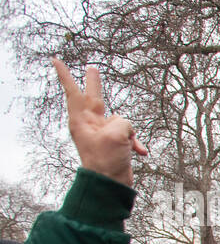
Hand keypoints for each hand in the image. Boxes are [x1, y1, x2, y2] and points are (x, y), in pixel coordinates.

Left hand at [53, 58, 146, 186]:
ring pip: (120, 121)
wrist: (110, 184)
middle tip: (92, 68)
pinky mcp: (114, 142)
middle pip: (94, 97)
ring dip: (129, 133)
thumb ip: (122, 122)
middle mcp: (90, 123)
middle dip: (94, 83)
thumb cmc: (106, 160)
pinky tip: (140, 153)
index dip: (65, 75)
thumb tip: (125, 127)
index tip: (55, 60)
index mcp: (82, 120)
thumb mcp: (117, 134)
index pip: (73, 91)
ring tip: (128, 147)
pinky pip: (128, 134)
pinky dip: (135, 142)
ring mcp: (102, 132)